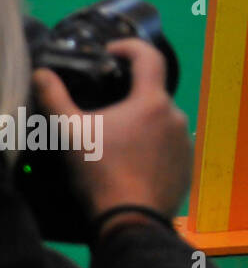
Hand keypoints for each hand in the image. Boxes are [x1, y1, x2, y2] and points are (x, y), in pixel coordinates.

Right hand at [32, 39, 191, 221]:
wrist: (131, 220)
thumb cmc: (101, 172)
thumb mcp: (71, 133)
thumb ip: (55, 99)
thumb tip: (41, 73)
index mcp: (153, 101)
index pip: (149, 56)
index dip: (129, 47)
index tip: (110, 53)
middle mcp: (176, 115)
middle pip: (152, 94)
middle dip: (129, 97)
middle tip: (103, 110)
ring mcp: (185, 142)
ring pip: (161, 121)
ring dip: (141, 124)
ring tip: (115, 140)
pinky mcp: (187, 165)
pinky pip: (169, 146)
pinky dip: (152, 147)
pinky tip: (131, 161)